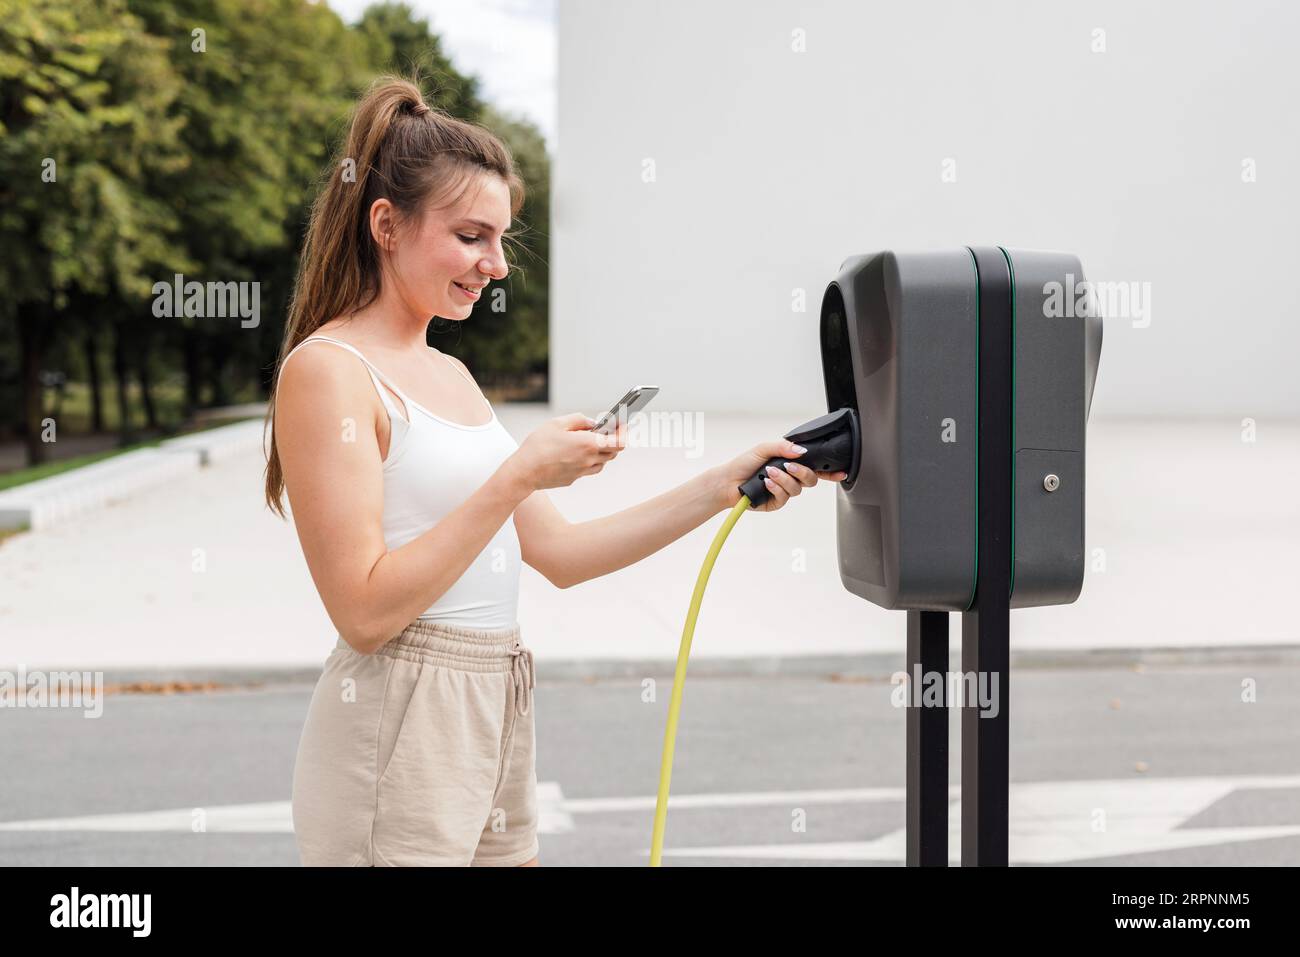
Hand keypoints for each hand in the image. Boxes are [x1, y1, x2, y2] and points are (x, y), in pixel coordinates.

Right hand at [506, 412, 626, 491]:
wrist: (524, 472)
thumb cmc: (538, 445)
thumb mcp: (557, 423)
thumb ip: (579, 420)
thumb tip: (593, 423)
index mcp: (588, 444)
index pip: (619, 441)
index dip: (625, 432)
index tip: (624, 424)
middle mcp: (589, 460)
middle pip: (614, 452)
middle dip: (615, 440)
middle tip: (611, 429)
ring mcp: (582, 471)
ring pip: (603, 462)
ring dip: (603, 451)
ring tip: (597, 439)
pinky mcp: (574, 478)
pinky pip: (590, 469)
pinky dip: (592, 460)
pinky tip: (583, 452)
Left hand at [713, 438, 847, 512]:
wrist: (728, 481)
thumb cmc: (744, 463)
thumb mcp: (764, 448)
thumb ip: (783, 447)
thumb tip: (802, 451)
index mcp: (790, 463)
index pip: (814, 468)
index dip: (830, 472)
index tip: (842, 472)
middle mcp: (790, 478)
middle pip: (811, 479)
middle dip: (802, 472)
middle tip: (788, 466)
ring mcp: (784, 491)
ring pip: (798, 489)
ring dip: (784, 479)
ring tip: (769, 473)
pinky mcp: (776, 503)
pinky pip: (785, 497)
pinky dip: (776, 487)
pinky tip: (766, 483)